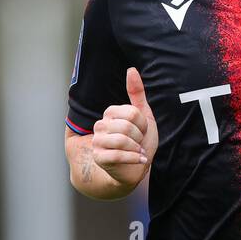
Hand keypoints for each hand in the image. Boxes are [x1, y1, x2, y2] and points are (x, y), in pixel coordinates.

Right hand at [92, 67, 159, 188]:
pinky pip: (117, 155)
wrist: (135, 169)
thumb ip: (137, 94)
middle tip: (139, 144)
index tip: (142, 132)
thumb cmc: (139, 143)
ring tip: (138, 152)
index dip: (143, 124)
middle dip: (139, 138)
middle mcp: (100, 125)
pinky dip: (134, 158)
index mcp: (110, 113)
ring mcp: (97, 141)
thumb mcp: (143, 117)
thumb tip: (131, 70)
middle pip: (127, 126)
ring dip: (137, 149)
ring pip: (121, 140)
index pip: (132, 113)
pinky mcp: (99, 157)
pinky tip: (140, 160)